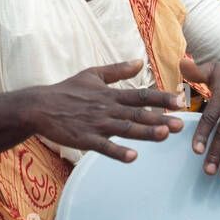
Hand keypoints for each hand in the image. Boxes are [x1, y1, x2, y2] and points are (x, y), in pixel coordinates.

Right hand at [29, 60, 183, 163]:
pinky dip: (118, 152)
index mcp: (110, 94)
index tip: (179, 101)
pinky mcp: (84, 139)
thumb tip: (140, 62)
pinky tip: (133, 157)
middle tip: (180, 124)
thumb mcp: (92, 74)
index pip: (140, 96)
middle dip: (160, 118)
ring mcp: (96, 124)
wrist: (39, 106)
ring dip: (145, 133)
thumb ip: (118, 70)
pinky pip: (104, 147)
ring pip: (125, 129)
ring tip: (164, 135)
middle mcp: (107, 109)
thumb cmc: (67, 90)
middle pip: (137, 114)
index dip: (161, 98)